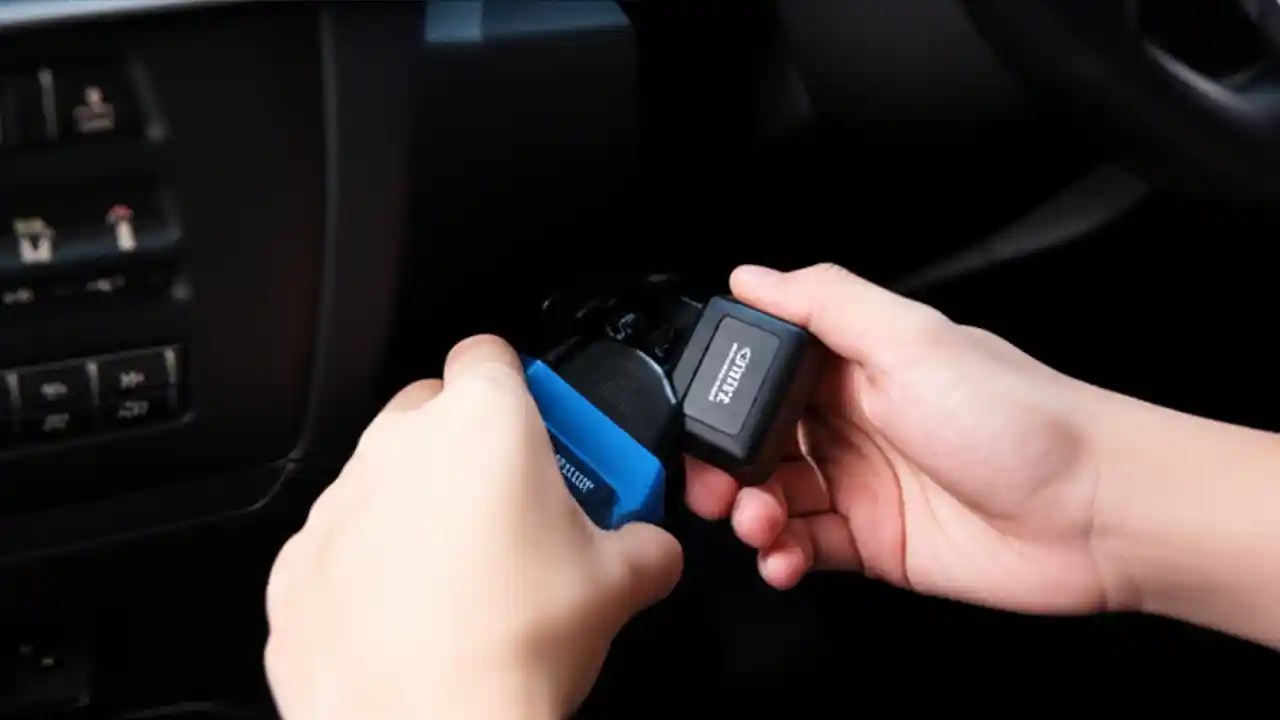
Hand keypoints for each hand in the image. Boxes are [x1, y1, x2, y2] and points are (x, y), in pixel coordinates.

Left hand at [264, 336, 682, 719]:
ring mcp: (340, 503)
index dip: (521, 386)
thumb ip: (646, 544)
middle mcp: (401, 445)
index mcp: (483, 423)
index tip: (544, 433)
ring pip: (385, 478)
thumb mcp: (619, 584)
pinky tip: (414, 616)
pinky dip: (371, 566)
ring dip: (421, 507)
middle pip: (435, 411)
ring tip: (469, 576)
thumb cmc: (513, 644)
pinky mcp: (298, 563)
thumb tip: (653, 552)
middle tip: (517, 509)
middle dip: (471, 448)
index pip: (492, 352)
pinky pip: (342, 543)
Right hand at [686, 263, 1126, 613]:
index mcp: (857, 364)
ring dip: (751, 515)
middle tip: (715, 489)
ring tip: (763, 524)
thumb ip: (825, 303)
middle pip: (758, 443)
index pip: (765, 373)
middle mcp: (854, 422)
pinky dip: (781, 556)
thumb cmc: (1019, 419)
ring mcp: (864, 485)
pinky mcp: (876, 544)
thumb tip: (752, 276)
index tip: (700, 422)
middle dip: (724, 468)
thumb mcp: (912, 341)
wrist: (1096, 513)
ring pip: (774, 499)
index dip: (725, 399)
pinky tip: (784, 557)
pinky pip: (805, 548)